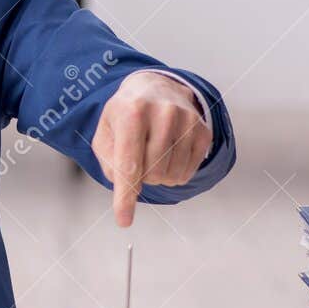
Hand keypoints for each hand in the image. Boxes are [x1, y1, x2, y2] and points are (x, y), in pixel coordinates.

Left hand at [92, 71, 212, 226]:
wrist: (156, 88)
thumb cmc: (126, 114)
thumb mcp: (105, 132)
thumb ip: (109, 162)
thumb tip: (125, 186)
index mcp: (132, 111)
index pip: (129, 163)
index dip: (125, 196)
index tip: (124, 220)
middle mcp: (163, 113)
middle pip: (151, 174)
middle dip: (140, 177)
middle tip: (137, 158)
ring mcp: (187, 121)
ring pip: (171, 176)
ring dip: (157, 175)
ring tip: (152, 153)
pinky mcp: (203, 131)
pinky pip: (187, 173)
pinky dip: (174, 172)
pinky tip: (168, 153)